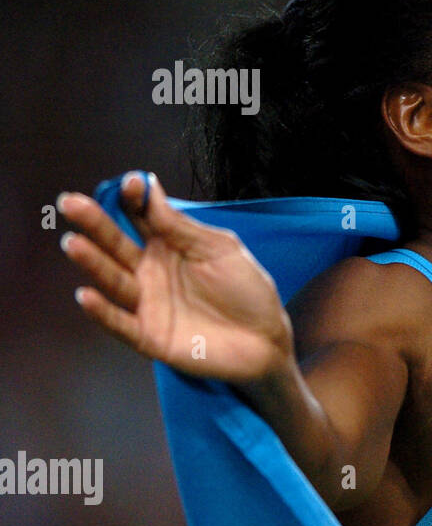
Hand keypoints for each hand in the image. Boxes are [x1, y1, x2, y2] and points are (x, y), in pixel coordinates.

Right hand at [58, 172, 293, 383]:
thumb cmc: (246, 291)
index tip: (130, 184)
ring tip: (74, 244)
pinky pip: (121, 323)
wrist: (267, 341)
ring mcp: (148, 303)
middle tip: (71, 203)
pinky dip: (103, 312)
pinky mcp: (149, 336)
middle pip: (117, 244)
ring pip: (113, 281)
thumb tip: (149, 186)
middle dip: (95, 224)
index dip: (132, 199)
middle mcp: (151, 272)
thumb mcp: (218, 249)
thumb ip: (181, 225)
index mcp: (170, 246)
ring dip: (93, 263)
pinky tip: (86, 295)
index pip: (141, 217)